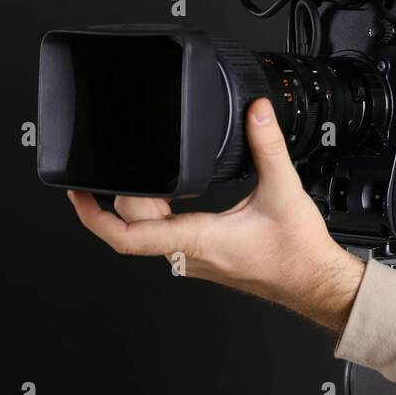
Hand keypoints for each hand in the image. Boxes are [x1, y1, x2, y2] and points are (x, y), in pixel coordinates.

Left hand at [66, 97, 366, 333]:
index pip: (130, 236)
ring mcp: (195, 259)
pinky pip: (165, 239)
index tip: (80, 194)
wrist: (315, 281)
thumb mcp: (284, 189)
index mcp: (199, 239)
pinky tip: (163, 197)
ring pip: (148, 236)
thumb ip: (267, 146)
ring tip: (128, 180)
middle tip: (107, 170)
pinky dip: (155, 218)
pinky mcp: (205, 258)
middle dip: (116, 200)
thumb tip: (257, 113)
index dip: (96, 216)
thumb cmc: (299, 253)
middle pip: (133, 230)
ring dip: (135, 211)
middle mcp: (190, 255)